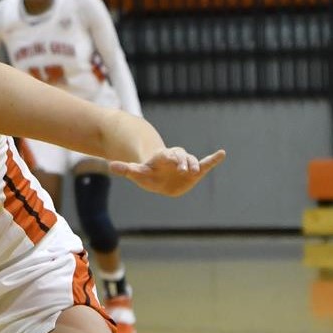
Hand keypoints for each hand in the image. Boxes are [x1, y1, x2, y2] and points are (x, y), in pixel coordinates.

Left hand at [109, 147, 225, 196]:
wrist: (159, 179)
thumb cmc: (148, 174)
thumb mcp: (136, 173)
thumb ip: (126, 169)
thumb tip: (110, 166)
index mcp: (161, 158)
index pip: (166, 154)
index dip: (169, 156)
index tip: (172, 160)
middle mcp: (175, 158)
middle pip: (180, 155)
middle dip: (182, 161)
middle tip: (182, 169)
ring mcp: (185, 164)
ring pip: (192, 161)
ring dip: (193, 165)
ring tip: (194, 171)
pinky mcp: (194, 171)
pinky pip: (205, 164)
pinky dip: (213, 160)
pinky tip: (222, 153)